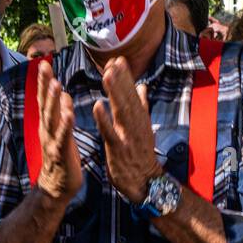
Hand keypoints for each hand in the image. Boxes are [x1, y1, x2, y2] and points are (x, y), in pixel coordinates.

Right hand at [35, 62, 82, 202]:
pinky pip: (63, 137)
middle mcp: (46, 131)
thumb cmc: (60, 159)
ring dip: (53, 102)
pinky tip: (69, 113)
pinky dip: (66, 125)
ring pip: (52, 119)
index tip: (43, 62)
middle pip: (44, 104)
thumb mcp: (61, 132)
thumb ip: (60, 113)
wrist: (55, 189)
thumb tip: (62, 93)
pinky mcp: (61, 154)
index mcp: (48, 125)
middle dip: (44, 85)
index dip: (43, 81)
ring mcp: (52, 142)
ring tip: (56, 85)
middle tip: (44, 66)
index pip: (44, 99)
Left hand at [92, 56, 160, 203]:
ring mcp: (128, 136)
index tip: (118, 59)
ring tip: (107, 74)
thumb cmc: (140, 154)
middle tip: (114, 61)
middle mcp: (136, 125)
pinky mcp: (118, 149)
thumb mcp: (143, 128)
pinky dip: (104, 119)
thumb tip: (142, 86)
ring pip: (121, 111)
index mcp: (139, 119)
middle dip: (121, 79)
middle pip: (128, 98)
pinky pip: (110, 133)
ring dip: (114, 93)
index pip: (132, 93)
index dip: (125, 76)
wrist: (145, 182)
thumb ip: (141, 106)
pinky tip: (97, 106)